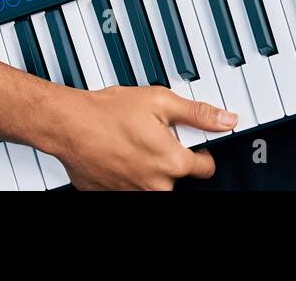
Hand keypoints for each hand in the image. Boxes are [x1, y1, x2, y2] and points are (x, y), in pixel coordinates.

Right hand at [46, 85, 236, 189]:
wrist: (69, 125)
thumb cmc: (109, 113)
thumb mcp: (162, 102)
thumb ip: (198, 114)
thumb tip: (226, 120)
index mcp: (172, 162)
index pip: (207, 168)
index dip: (202, 150)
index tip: (194, 142)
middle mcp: (154, 185)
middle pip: (179, 177)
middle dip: (173, 158)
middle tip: (158, 134)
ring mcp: (132, 193)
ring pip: (154, 183)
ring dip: (151, 166)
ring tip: (136, 141)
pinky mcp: (112, 194)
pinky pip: (130, 185)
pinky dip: (130, 172)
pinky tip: (121, 151)